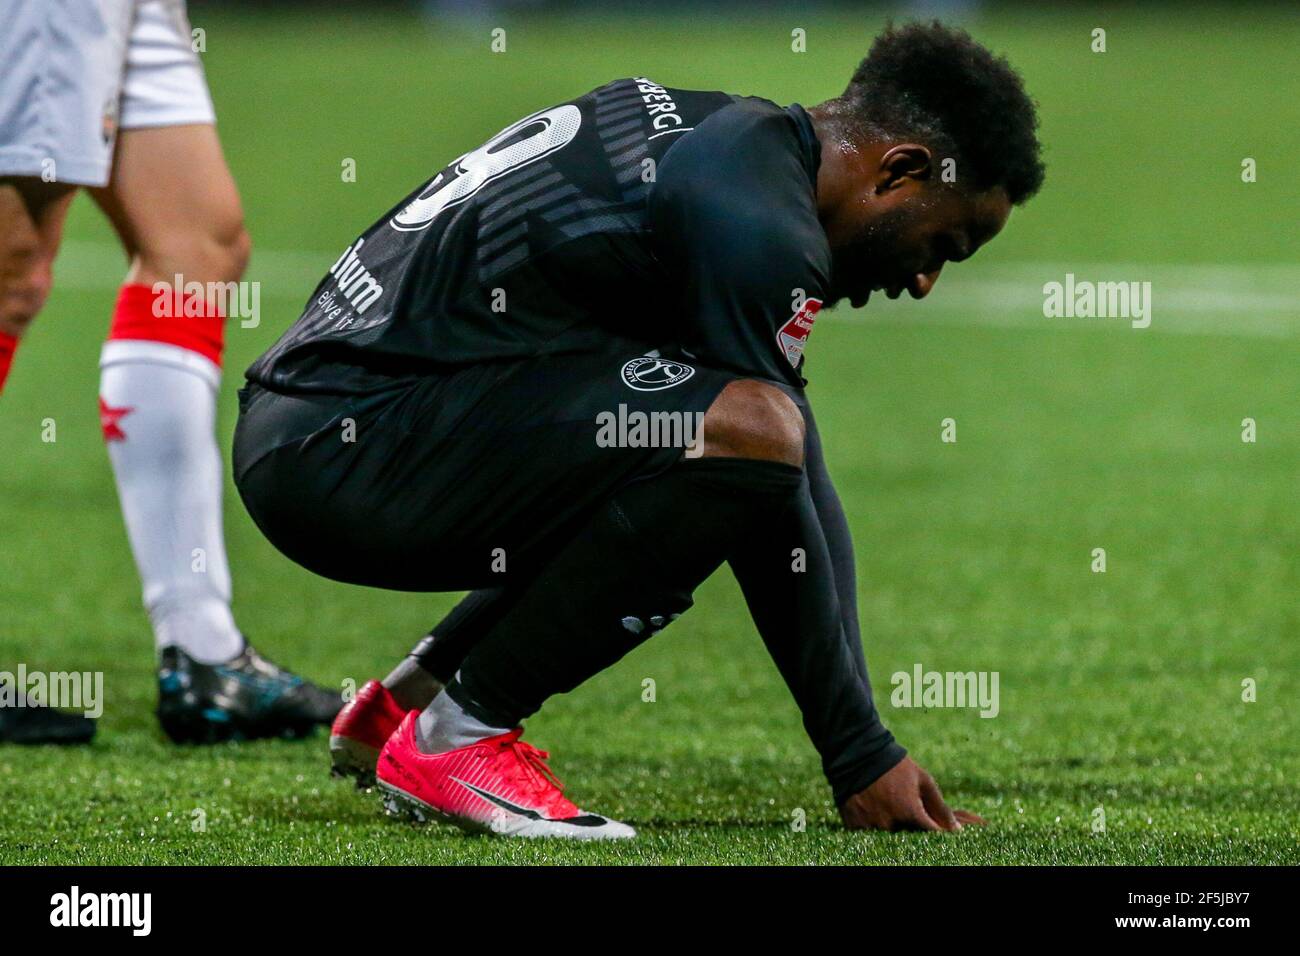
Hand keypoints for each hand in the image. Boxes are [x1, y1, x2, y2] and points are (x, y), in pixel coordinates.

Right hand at [838, 756, 986, 831]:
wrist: (859, 753)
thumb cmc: (897, 766)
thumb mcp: (923, 781)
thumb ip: (941, 808)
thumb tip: (957, 830)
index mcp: (910, 812)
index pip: (930, 833)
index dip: (933, 828)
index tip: (931, 820)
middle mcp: (890, 823)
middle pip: (908, 835)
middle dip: (910, 822)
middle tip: (902, 803)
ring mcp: (870, 825)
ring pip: (888, 834)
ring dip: (891, 823)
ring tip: (887, 802)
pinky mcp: (854, 824)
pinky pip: (868, 832)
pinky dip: (873, 822)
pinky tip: (873, 805)